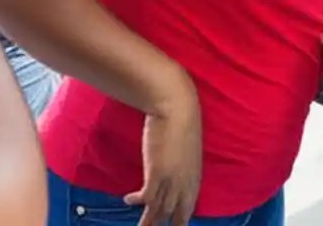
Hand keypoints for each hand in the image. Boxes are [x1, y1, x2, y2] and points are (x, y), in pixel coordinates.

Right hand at [124, 78, 201, 225]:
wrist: (178, 107)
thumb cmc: (184, 122)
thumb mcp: (187, 148)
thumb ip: (182, 162)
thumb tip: (173, 166)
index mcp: (195, 177)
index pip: (189, 207)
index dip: (181, 219)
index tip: (176, 225)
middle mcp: (186, 183)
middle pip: (178, 216)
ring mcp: (172, 180)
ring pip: (160, 211)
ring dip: (148, 222)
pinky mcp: (157, 174)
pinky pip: (146, 197)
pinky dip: (137, 201)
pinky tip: (127, 199)